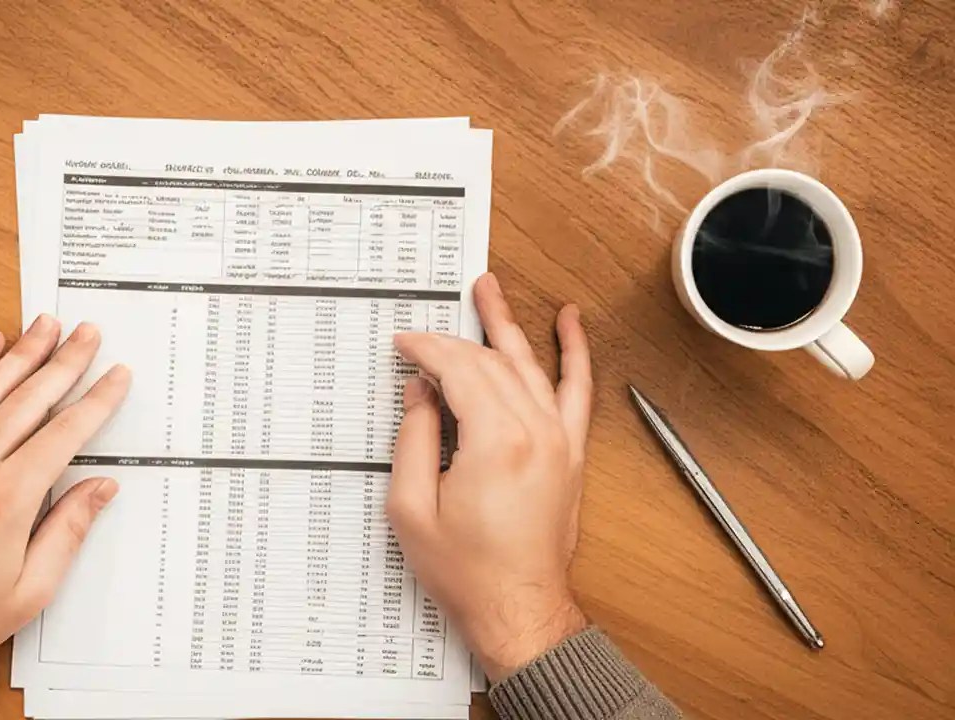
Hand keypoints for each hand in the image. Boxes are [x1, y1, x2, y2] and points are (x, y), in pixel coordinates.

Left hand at [0, 315, 130, 718]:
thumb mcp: (32, 589)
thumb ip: (68, 530)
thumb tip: (100, 487)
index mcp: (6, 499)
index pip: (65, 433)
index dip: (97, 401)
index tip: (116, 376)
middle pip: (29, 397)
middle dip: (64, 360)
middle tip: (87, 332)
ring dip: (20, 352)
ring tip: (44, 323)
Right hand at [388, 273, 592, 682]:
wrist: (519, 609)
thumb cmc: (467, 571)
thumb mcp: (413, 508)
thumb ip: (415, 440)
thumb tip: (422, 394)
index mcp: (495, 443)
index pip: (458, 371)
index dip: (428, 350)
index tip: (405, 344)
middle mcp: (535, 433)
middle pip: (492, 363)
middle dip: (457, 337)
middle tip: (434, 316)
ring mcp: (558, 441)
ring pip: (530, 366)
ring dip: (508, 326)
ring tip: (492, 291)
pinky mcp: (570, 454)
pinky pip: (578, 391)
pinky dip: (575, 354)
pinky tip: (569, 324)